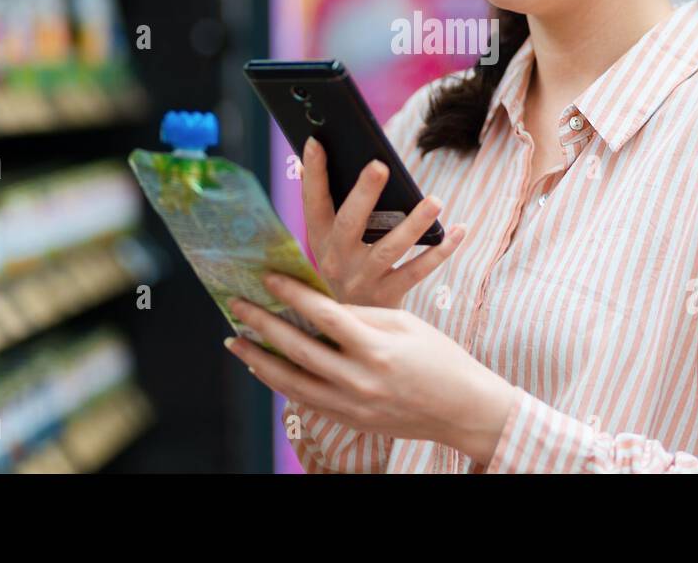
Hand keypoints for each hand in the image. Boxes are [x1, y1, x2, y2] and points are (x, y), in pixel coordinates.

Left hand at [226, 272, 517, 465]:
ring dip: (258, 359)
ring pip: (291, 382)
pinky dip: (280, 382)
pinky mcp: (349, 420)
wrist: (462, 409)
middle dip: (262, 325)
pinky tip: (263, 367)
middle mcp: (359, 379)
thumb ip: (361, 317)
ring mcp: (351, 405)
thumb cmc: (439, 358)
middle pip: (297, 348)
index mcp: (376, 348)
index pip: (323, 315)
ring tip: (235, 341)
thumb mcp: (405, 325)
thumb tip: (319, 306)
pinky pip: (304, 400)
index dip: (292, 294)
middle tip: (236, 305)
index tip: (267, 277)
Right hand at [300, 136, 465, 308]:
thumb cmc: (344, 269)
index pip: (313, 203)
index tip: (316, 142)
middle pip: (350, 223)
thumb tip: (311, 159)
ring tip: (435, 199)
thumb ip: (325, 207)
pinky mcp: (388, 297)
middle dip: (363, 193)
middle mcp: (337, 260)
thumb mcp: (327, 243)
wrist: (345, 332)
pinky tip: (459, 230)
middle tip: (379, 165)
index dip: (313, 173)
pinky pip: (418, 271)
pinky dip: (440, 250)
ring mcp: (362, 280)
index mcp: (320, 240)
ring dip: (414, 223)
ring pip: (390, 248)